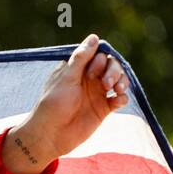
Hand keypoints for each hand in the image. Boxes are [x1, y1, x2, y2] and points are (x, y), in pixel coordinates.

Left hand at [1, 33, 129, 173]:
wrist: (50, 136)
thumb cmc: (53, 105)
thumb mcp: (66, 78)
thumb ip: (80, 58)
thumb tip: (94, 37)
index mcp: (77, 69)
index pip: (98, 54)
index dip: (100, 59)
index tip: (91, 71)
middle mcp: (88, 79)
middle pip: (111, 65)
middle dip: (113, 70)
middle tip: (105, 84)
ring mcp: (96, 94)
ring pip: (118, 80)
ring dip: (122, 81)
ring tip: (117, 89)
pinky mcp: (102, 109)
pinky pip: (119, 99)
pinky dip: (122, 98)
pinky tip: (118, 101)